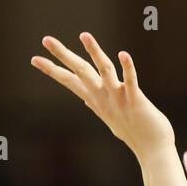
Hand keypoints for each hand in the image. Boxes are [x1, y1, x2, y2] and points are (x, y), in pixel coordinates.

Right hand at [31, 33, 174, 161]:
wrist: (152, 151)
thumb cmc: (134, 133)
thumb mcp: (110, 118)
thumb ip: (98, 106)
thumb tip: (86, 100)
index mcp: (96, 100)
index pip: (70, 81)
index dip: (52, 70)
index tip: (34, 59)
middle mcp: (104, 98)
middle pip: (80, 72)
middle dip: (62, 55)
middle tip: (45, 40)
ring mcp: (119, 99)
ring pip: (104, 71)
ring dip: (94, 53)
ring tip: (84, 35)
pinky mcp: (136, 101)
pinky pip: (131, 82)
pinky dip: (127, 68)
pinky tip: (123, 54)